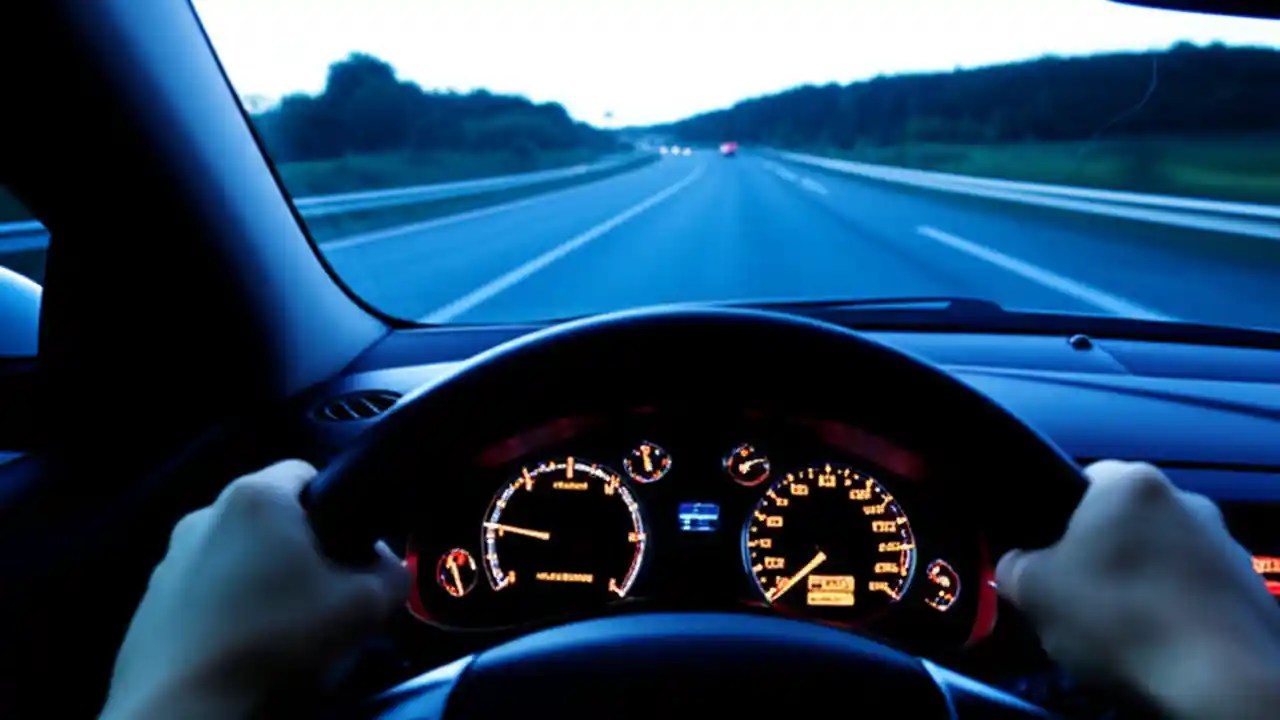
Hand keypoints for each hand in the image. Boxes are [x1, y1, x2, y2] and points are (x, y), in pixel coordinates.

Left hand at [100, 460, 408, 719]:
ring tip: (281, 629)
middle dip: (299, 550)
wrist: (186, 710)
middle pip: (270, 519)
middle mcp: (204, 515)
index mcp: (256, 498)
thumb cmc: (279, 639)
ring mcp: (168, 561)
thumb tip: (384, 567)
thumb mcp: (363, 607)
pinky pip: (202, 594)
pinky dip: (226, 612)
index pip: (307, 473)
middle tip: (325, 596)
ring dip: (259, 581)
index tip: (350, 551)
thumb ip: (391, 574)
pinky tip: (242, 650)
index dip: (338, 507)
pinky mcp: (148, 605)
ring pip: (234, 557)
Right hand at [997, 461, 1279, 719]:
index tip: (1048, 560)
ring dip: (1146, 582)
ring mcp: (1228, 543)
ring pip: (1165, 556)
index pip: (1081, 481)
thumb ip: (1015, 566)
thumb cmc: (1115, 617)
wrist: (1217, 682)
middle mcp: (1187, 499)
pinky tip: (1164, 644)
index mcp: (1131, 482)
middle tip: (1080, 597)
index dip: (1057, 521)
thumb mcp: (1032, 591)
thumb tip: (1019, 565)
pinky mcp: (1252, 588)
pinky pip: (1198, 592)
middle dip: (1105, 553)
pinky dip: (1180, 611)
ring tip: (1126, 628)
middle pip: (1127, 521)